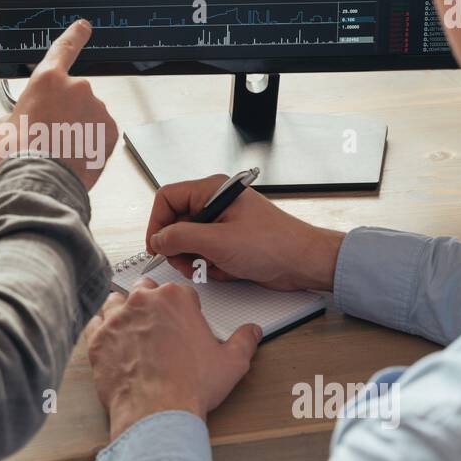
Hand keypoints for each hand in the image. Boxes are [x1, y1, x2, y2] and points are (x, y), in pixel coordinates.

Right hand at [0, 19, 118, 190]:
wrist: (41, 181)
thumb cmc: (20, 154)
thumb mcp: (5, 122)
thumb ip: (23, 108)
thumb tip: (28, 116)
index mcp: (47, 79)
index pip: (64, 48)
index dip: (75, 35)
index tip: (84, 27)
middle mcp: (77, 87)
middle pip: (73, 94)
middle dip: (65, 111)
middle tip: (50, 134)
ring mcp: (97, 108)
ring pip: (88, 114)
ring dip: (78, 127)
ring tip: (61, 149)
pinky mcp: (110, 129)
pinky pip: (100, 131)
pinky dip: (91, 141)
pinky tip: (75, 154)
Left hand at [87, 278, 261, 439]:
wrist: (157, 413)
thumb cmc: (191, 387)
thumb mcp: (231, 363)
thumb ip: (244, 341)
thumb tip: (252, 332)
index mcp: (175, 299)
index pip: (180, 291)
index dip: (185, 308)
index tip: (185, 323)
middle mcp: (143, 301)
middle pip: (145, 288)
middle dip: (152, 302)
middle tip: (159, 325)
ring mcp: (116, 318)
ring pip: (116, 301)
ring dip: (124, 311)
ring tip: (133, 330)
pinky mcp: (97, 338)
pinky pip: (94, 323)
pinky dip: (102, 329)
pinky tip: (111, 341)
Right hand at [145, 174, 344, 290]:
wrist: (303, 263)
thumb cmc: (273, 244)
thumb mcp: (219, 242)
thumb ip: (181, 238)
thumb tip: (157, 239)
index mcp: (212, 190)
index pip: (168, 198)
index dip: (157, 222)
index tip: (156, 246)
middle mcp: (215, 203)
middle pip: (175, 222)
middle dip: (178, 247)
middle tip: (186, 263)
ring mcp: (222, 223)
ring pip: (188, 241)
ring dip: (194, 260)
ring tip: (210, 268)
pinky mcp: (229, 242)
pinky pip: (204, 253)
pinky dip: (210, 266)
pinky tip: (226, 270)